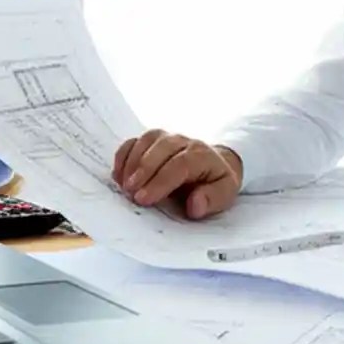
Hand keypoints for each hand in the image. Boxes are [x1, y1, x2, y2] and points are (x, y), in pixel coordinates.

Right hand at [111, 129, 242, 219]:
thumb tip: (195, 205)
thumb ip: (212, 200)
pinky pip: (135, 141)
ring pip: (147, 140)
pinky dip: (124, 155)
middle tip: (130, 193)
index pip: (181, 164)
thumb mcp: (224, 195)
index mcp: (203, 155)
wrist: (214, 164)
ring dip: (132, 162)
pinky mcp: (152, 140)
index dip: (161, 181)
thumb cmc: (215, 183)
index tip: (144, 199)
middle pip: (162, 148)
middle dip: (144, 171)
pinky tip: (118, 175)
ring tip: (124, 186)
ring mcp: (167, 137)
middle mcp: (184, 142)